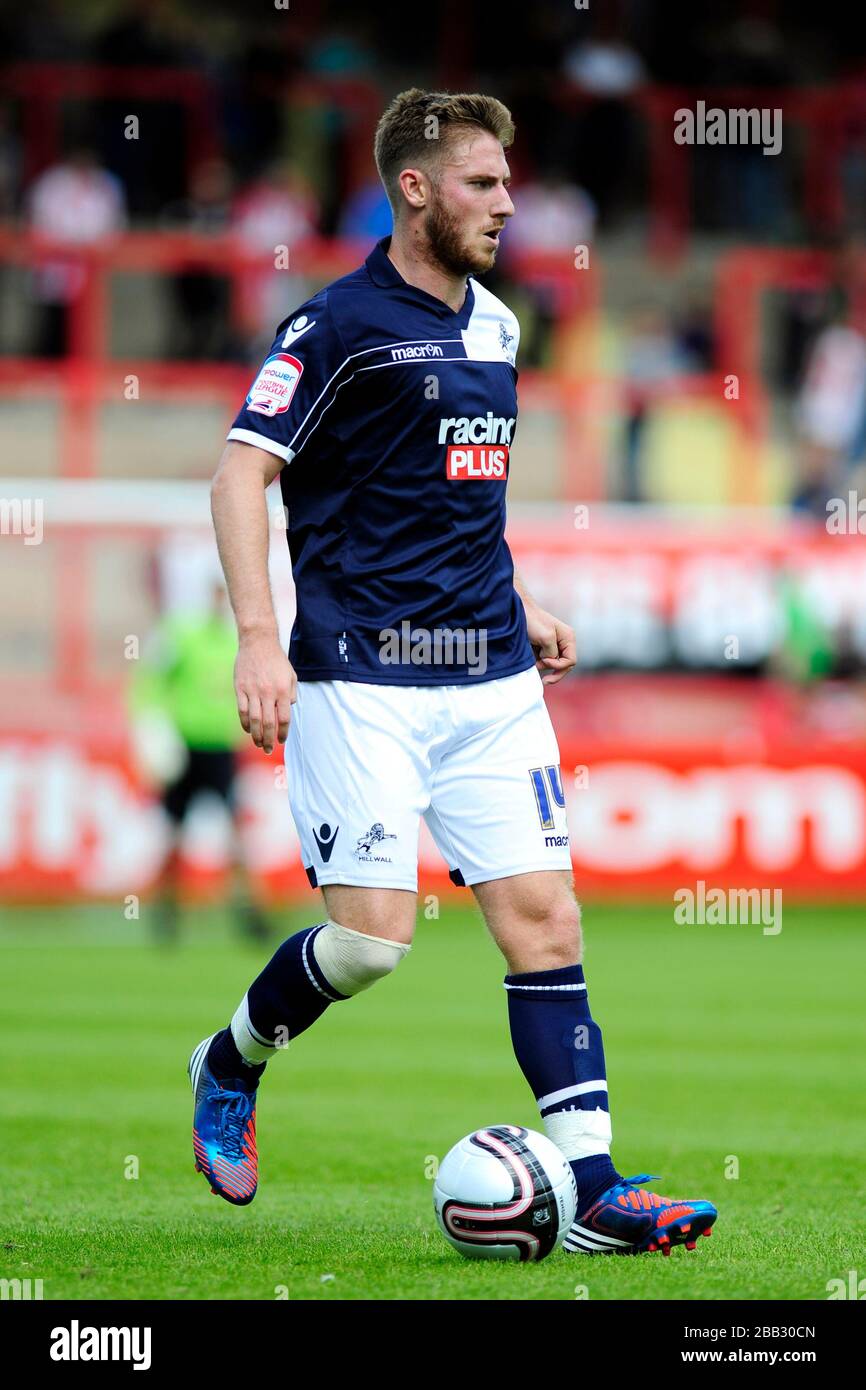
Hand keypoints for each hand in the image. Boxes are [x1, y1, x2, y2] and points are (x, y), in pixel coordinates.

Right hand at [234, 631, 295, 753]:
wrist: (258, 642)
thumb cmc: (276, 660)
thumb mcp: (291, 675)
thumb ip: (292, 693)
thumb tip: (288, 708)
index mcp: (283, 690)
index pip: (283, 719)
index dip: (282, 733)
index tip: (281, 741)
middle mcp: (268, 692)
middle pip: (268, 723)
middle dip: (269, 740)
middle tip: (268, 750)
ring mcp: (252, 691)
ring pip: (253, 720)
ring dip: (256, 735)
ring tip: (258, 744)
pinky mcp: (240, 688)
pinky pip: (241, 710)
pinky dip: (244, 723)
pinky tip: (247, 730)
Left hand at [523, 601, 576, 686]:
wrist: (516, 612)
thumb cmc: (532, 621)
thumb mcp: (546, 638)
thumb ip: (552, 653)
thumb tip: (549, 661)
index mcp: (568, 638)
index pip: (571, 661)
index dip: (558, 665)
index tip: (544, 660)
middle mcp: (563, 642)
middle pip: (564, 666)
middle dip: (553, 670)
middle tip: (544, 680)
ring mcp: (553, 645)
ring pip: (552, 664)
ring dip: (542, 665)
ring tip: (532, 660)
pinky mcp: (542, 647)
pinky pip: (543, 661)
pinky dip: (537, 663)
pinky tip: (530, 659)